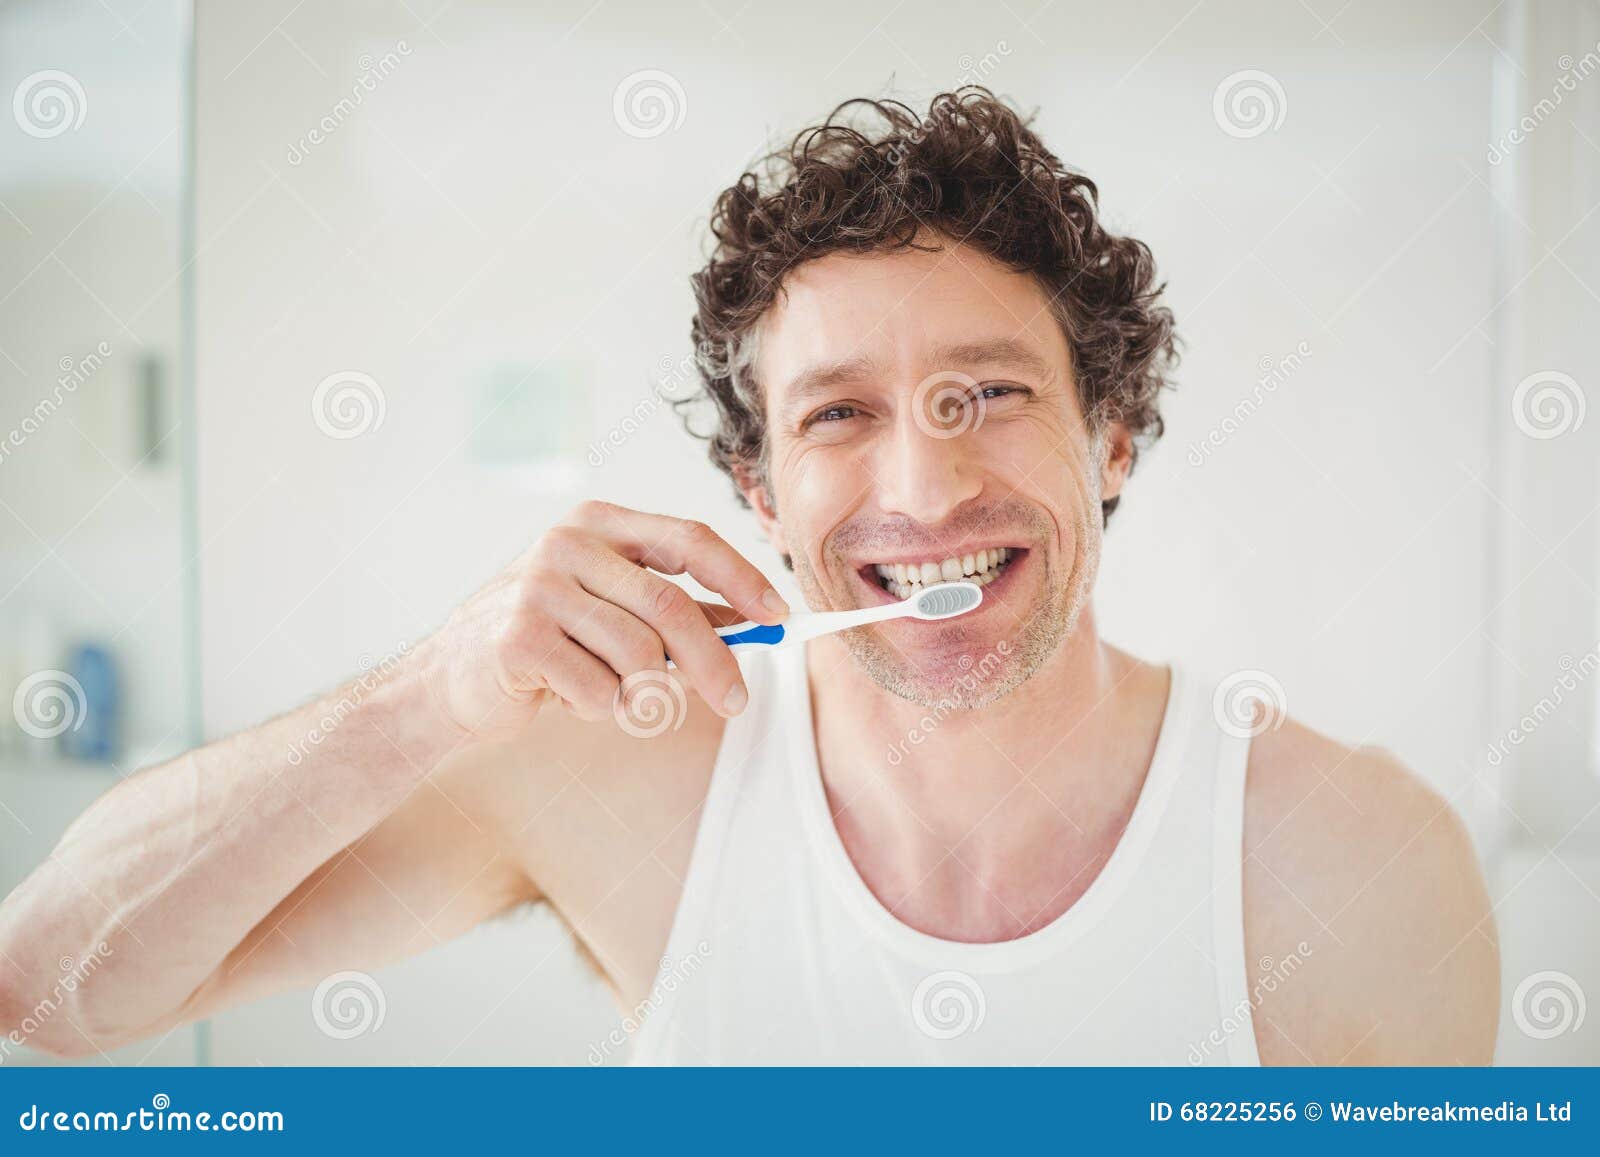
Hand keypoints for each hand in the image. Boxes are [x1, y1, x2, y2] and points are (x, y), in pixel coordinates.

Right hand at [416, 501, 788, 738]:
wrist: (452, 677)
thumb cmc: (546, 641)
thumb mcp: (613, 611)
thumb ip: (678, 611)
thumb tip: (757, 624)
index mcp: (600, 523)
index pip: (691, 539)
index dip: (743, 578)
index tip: (780, 618)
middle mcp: (569, 542)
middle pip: (672, 606)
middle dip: (716, 662)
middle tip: (736, 702)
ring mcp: (539, 585)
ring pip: (639, 655)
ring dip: (642, 694)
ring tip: (612, 694)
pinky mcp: (519, 636)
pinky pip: (598, 688)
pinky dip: (600, 708)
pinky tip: (568, 697)